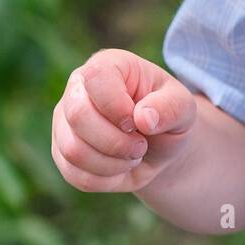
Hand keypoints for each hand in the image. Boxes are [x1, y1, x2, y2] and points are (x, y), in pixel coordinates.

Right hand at [52, 48, 197, 191]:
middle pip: (78, 116)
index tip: (139, 122)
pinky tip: (120, 168)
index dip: (117, 106)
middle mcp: (78, 88)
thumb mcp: (184, 107)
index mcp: (109, 64)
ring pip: (73, 150)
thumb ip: (170, 107)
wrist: (159, 147)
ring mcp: (64, 121)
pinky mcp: (61, 152)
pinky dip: (105, 179)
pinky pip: (74, 174)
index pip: (96, 77)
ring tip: (133, 155)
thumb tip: (143, 118)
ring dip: (112, 163)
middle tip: (140, 146)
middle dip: (116, 141)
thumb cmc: (168, 116)